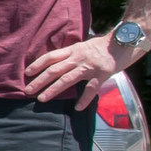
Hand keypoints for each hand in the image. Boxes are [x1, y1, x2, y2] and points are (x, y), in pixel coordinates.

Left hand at [23, 33, 141, 108]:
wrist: (123, 43)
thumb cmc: (102, 46)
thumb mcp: (83, 46)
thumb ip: (71, 54)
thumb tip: (57, 63)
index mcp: (73, 50)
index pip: (51, 56)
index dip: (38, 64)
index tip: (27, 73)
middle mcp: (78, 58)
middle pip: (55, 69)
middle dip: (40, 80)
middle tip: (28, 90)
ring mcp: (89, 67)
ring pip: (67, 79)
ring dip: (53, 90)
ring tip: (42, 99)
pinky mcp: (102, 74)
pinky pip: (91, 89)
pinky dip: (84, 99)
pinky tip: (78, 108)